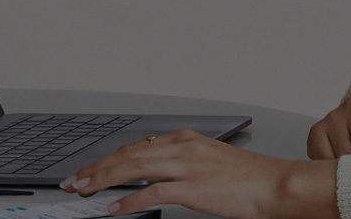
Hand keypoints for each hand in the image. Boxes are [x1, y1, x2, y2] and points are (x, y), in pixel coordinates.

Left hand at [63, 129, 333, 217]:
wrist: (275, 185)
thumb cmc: (249, 178)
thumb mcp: (210, 162)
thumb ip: (181, 163)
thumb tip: (153, 175)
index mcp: (187, 140)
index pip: (136, 146)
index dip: (108, 159)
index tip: (90, 170)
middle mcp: (183, 148)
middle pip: (128, 154)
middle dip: (96, 168)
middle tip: (75, 181)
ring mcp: (187, 167)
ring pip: (133, 168)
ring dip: (103, 180)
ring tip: (85, 190)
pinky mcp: (192, 188)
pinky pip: (151, 194)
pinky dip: (128, 202)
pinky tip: (114, 209)